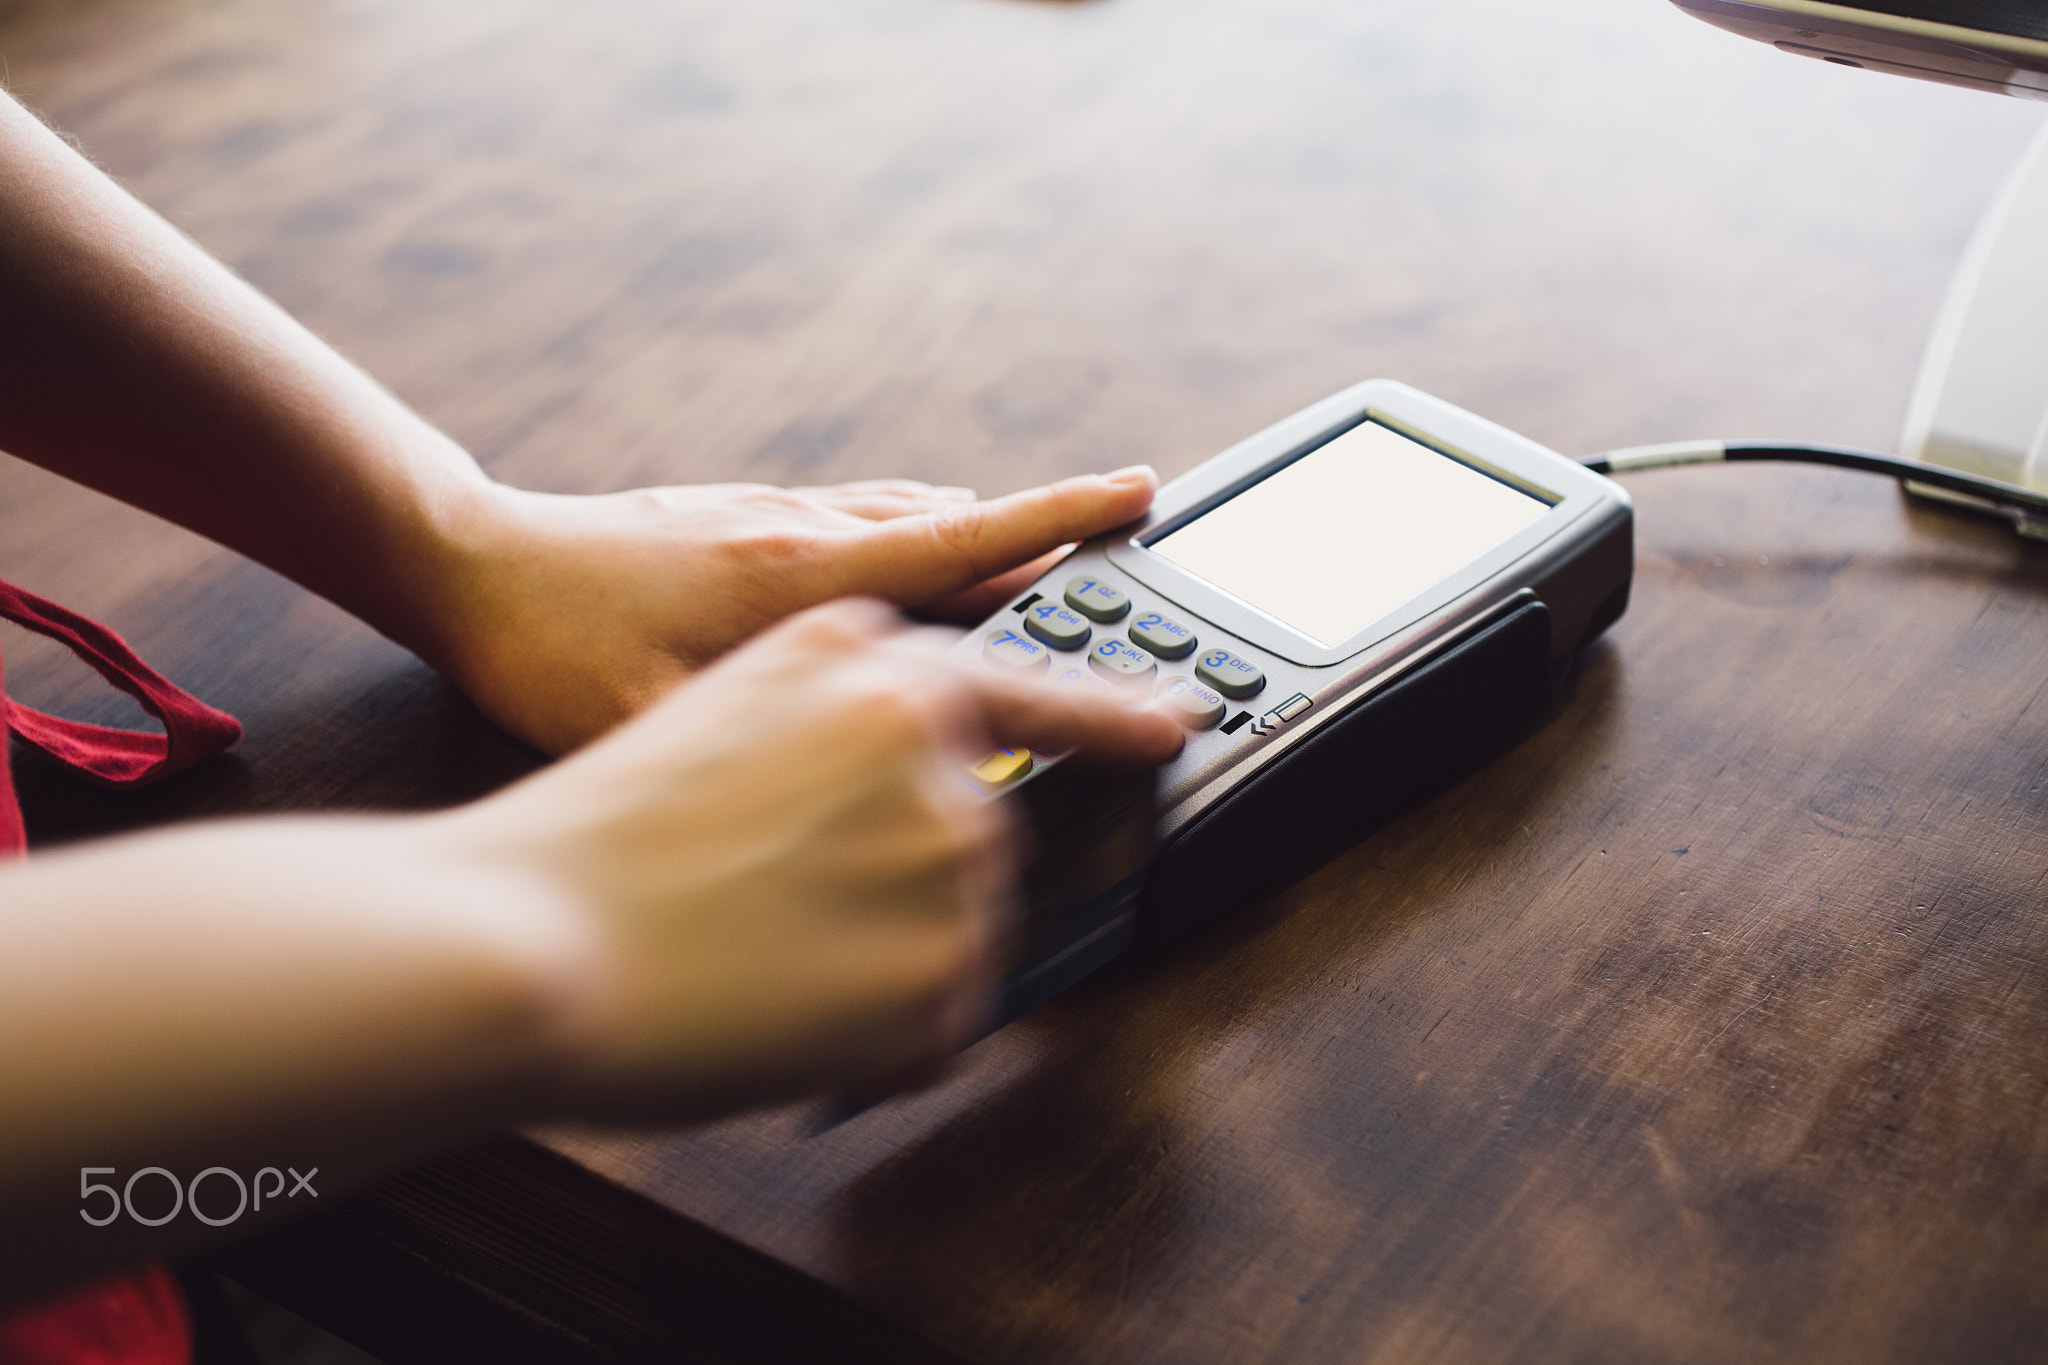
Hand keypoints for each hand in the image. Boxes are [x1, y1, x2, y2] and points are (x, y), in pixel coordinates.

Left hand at [426, 467, 1157, 755]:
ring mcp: (773, 516)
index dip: (1065, 526)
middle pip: (961, 526)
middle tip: (1125, 556)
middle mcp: (803, 531)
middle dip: (1051, 539)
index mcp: (803, 580)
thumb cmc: (550, 649)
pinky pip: (864, 516)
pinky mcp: (740, 517)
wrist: (467, 561)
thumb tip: (854, 799)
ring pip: (914, 516)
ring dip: (986, 536)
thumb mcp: (650, 725)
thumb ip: (757, 754)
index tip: (1143, 504)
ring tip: (1043, 566)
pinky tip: (914, 561)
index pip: (967, 545)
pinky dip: (918, 535)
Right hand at [442, 599, 1182, 1121]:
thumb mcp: (713, 709)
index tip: (1173, 726)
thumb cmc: (591, 843)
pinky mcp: (946, 970)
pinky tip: (780, 1014)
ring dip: (885, 967)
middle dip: (901, 891)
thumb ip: (829, 712)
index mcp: (870, 667)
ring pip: (959, 935)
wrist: (520, 944)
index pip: (1023, 689)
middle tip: (777, 917)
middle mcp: (929, 746)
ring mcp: (947, 858)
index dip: (1104, 716)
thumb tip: (913, 766)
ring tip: (761, 962)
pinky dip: (879, 1041)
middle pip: (973, 839)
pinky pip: (940, 1024)